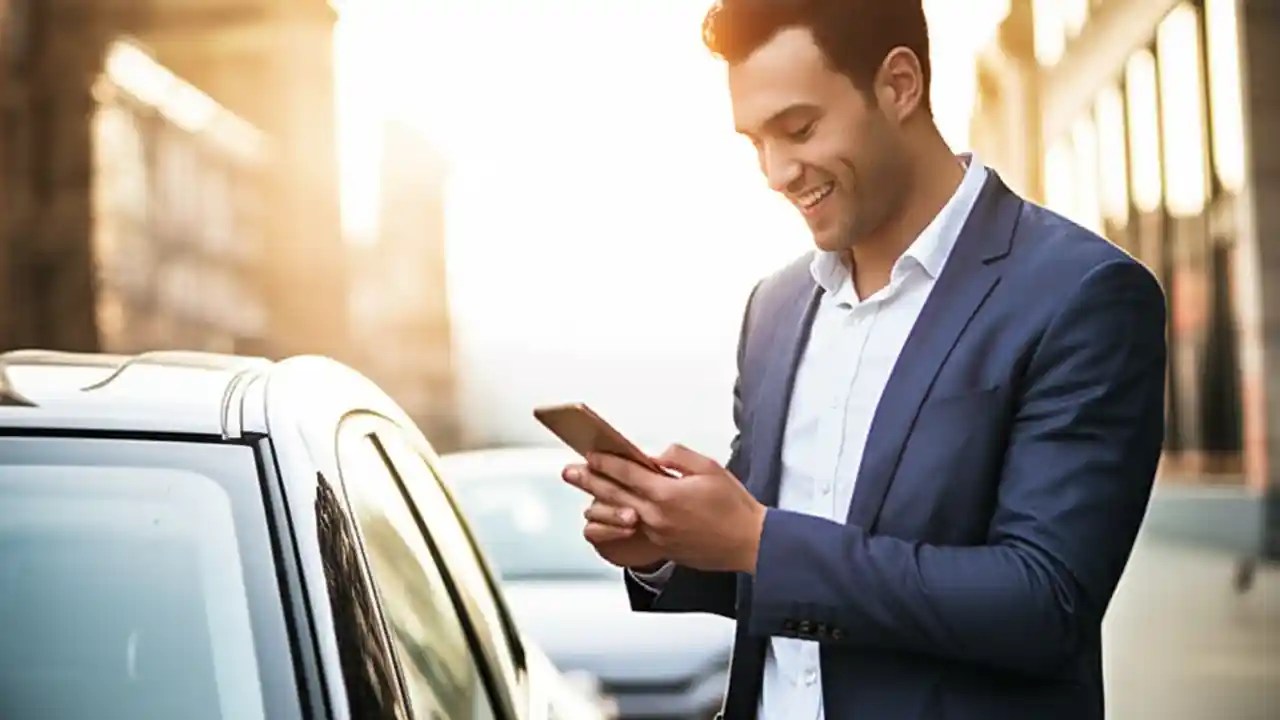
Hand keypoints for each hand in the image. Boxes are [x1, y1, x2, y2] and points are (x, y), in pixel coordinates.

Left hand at [564, 444, 766, 573]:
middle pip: (614, 495)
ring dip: (599, 503)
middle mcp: (656, 517)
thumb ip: (677, 457)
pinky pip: (633, 532)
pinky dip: (620, 520)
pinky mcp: (662, 548)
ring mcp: (657, 536)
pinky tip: (613, 514)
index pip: (626, 473)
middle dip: (588, 481)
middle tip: (568, 472)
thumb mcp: (709, 468)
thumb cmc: (734, 506)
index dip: (605, 462)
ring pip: (619, 516)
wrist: (749, 544)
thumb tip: (655, 456)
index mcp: (666, 494)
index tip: (591, 454)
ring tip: (586, 494)